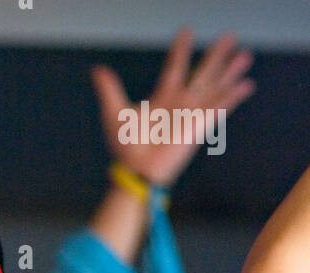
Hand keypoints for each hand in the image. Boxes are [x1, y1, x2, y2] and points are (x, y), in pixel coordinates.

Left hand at [91, 28, 255, 188]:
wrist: (137, 170)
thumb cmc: (126, 147)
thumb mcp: (115, 112)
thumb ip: (109, 89)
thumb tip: (97, 69)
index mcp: (164, 96)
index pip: (176, 66)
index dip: (181, 49)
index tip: (187, 31)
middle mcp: (182, 102)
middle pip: (203, 72)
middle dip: (216, 55)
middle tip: (230, 36)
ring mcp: (192, 113)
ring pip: (215, 86)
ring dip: (230, 71)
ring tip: (245, 55)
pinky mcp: (199, 125)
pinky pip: (219, 107)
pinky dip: (233, 96)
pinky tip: (247, 84)